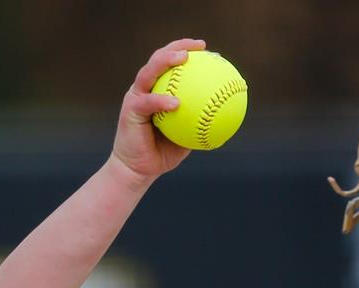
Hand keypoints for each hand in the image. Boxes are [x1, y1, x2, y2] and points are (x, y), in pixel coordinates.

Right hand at [109, 38, 205, 181]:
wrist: (138, 170)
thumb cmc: (163, 153)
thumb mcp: (189, 137)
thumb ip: (202, 122)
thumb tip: (229, 114)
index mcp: (158, 90)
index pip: (172, 64)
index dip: (189, 51)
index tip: (209, 51)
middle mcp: (145, 88)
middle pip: (159, 58)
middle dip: (178, 47)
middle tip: (199, 47)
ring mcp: (136, 97)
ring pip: (149, 71)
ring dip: (165, 61)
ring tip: (183, 59)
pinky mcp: (129, 110)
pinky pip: (147, 102)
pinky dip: (161, 100)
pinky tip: (176, 102)